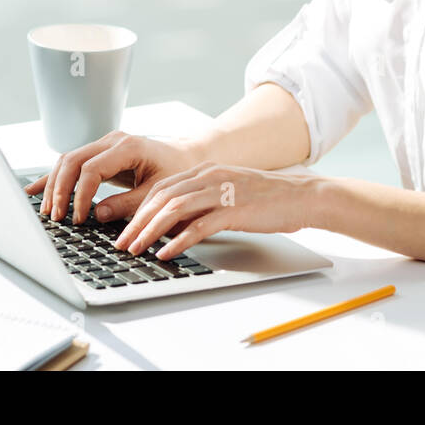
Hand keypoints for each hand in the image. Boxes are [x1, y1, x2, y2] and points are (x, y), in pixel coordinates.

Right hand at [22, 131, 206, 224]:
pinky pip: (72, 164)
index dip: (81, 195)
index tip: (79, 219)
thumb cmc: (177, 173)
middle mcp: (112, 140)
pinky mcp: (100, 153)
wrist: (188, 157)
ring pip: (68, 160)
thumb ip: (128, 204)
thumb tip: (97, 215)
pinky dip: (54, 178)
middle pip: (72, 160)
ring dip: (54, 185)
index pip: (91, 169)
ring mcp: (104, 144)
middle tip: (55, 217)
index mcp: (127, 147)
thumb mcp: (157, 193)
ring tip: (47, 211)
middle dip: (60, 189)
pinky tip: (34, 190)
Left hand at [113, 162, 315, 259]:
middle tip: (122, 243)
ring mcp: (221, 192)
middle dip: (136, 222)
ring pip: (174, 209)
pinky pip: (198, 226)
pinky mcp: (233, 210)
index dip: (139, 208)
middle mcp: (209, 177)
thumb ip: (202, 202)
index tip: (125, 228)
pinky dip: (178, 241)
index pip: (162, 188)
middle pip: (161, 197)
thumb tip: (175, 223)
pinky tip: (166, 253)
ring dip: (150, 231)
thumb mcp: (228, 192)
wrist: (302, 196)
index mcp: (206, 171)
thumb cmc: (268, 198)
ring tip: (136, 249)